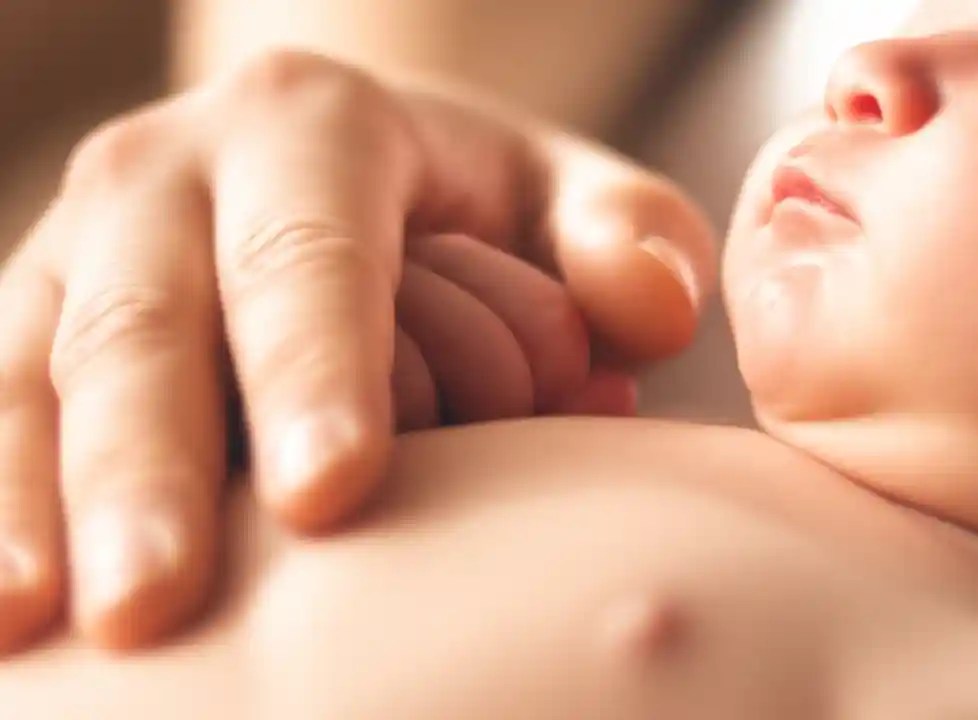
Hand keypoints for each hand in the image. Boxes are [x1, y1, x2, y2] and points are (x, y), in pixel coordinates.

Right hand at [0, 50, 713, 649]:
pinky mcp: (29, 316)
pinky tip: (1, 607)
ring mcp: (79, 246)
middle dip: (152, 465)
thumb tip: (652, 312)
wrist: (326, 158)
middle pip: (148, 323)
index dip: (317, 368)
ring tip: (46, 621)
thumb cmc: (469, 206)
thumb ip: (623, 239)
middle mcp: (168, 172)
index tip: (331, 492)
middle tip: (160, 601)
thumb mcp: (562, 193)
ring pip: (39, 373)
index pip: (312, 254)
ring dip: (39, 500)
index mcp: (311, 125)